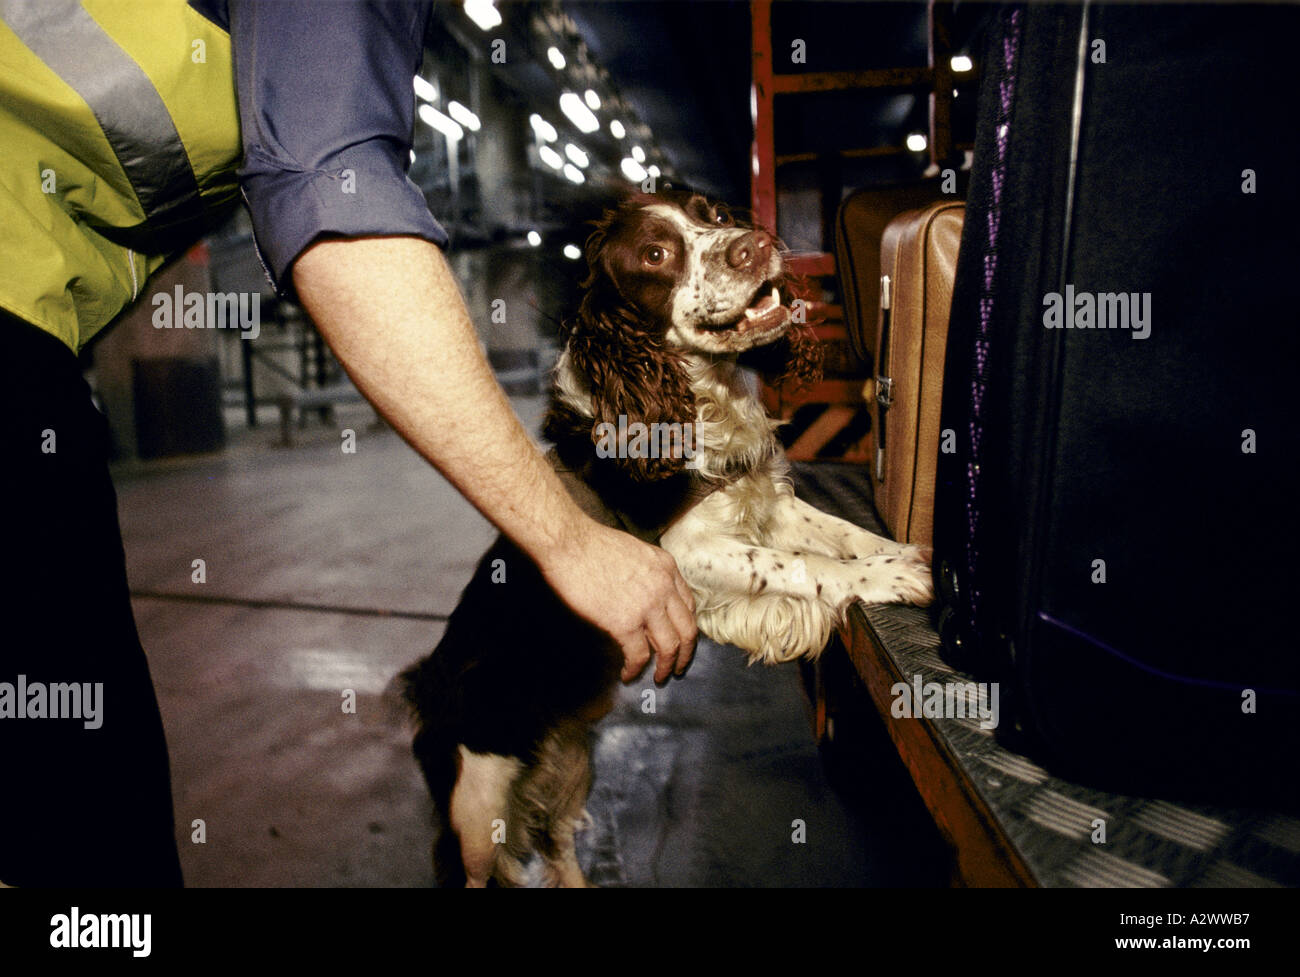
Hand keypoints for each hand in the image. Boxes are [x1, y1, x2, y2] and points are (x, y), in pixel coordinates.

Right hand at [539, 522, 697, 682]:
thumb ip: (646, 573)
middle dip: (684, 654)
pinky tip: (628, 673)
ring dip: (665, 667)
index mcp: (666, 567)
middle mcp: (664, 586)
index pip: (688, 604)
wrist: (569, 543)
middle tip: (677, 668)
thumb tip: (641, 596)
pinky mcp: (625, 623)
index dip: (686, 627)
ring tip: (658, 678)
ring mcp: (647, 606)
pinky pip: (639, 655)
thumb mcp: (634, 552)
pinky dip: (635, 669)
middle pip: (687, 630)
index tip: (680, 640)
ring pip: (669, 647)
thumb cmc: (591, 544)